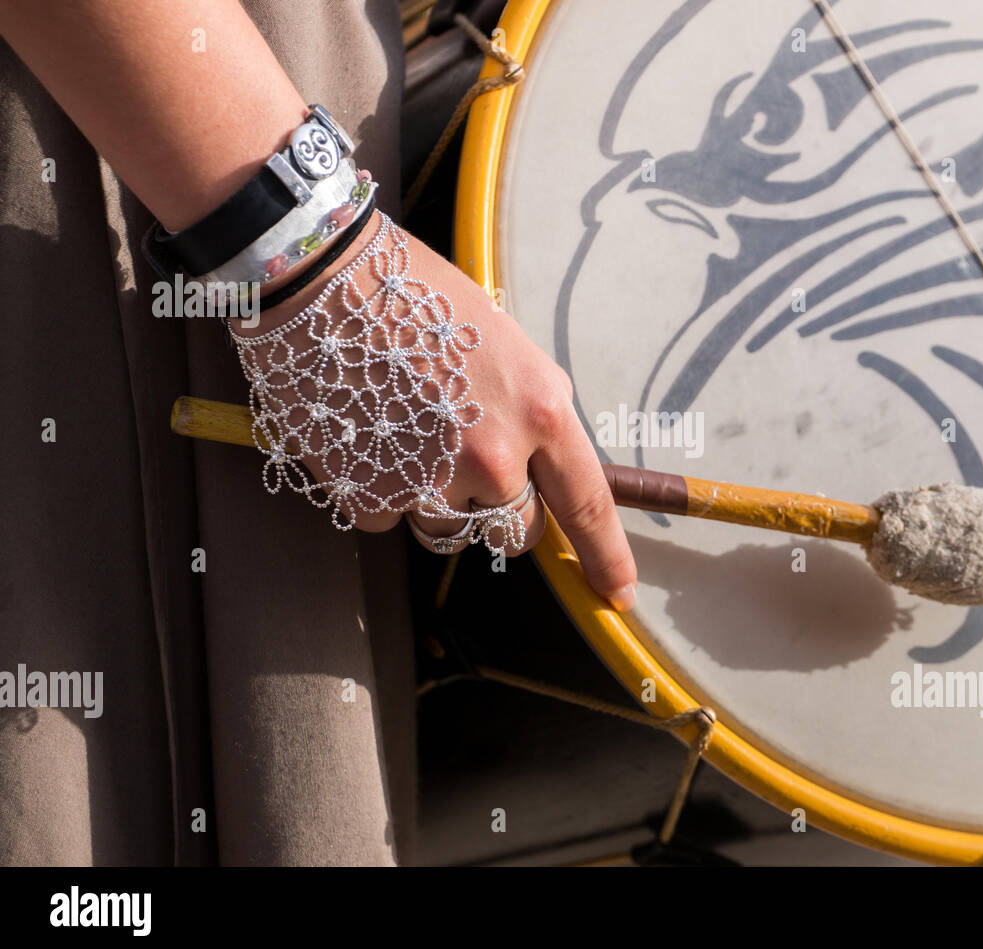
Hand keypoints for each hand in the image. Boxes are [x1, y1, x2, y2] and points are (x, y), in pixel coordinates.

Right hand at [236, 214, 637, 610]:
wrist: (323, 278)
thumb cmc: (418, 296)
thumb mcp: (505, 346)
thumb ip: (531, 414)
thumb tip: (542, 465)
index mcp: (542, 412)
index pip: (588, 504)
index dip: (605, 558)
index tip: (616, 594)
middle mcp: (497, 457)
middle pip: (516, 532)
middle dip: (498, 509)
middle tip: (462, 453)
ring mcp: (434, 482)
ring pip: (450, 529)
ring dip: (435, 498)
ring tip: (405, 428)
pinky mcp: (374, 497)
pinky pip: (390, 517)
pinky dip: (381, 486)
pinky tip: (367, 431)